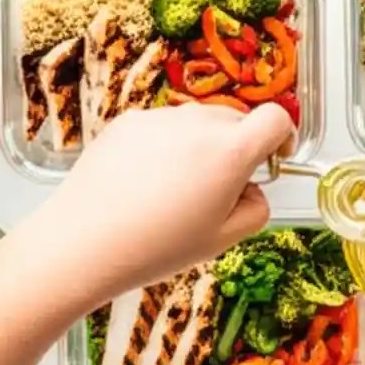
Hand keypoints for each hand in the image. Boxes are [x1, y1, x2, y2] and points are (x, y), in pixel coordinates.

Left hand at [24, 103, 293, 298]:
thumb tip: (252, 189)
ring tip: (171, 193)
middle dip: (236, 149)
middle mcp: (197, 123)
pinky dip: (164, 147)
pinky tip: (143, 184)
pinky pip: (161, 127)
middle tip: (215, 192)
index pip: (276, 118)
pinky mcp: (128, 120)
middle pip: (235, 121)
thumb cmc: (156, 247)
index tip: (271, 159)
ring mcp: (160, 117)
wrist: (83, 242)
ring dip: (199, 147)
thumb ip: (255, 209)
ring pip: (196, 123)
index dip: (281, 137)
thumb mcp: (222, 241)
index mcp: (230, 151)